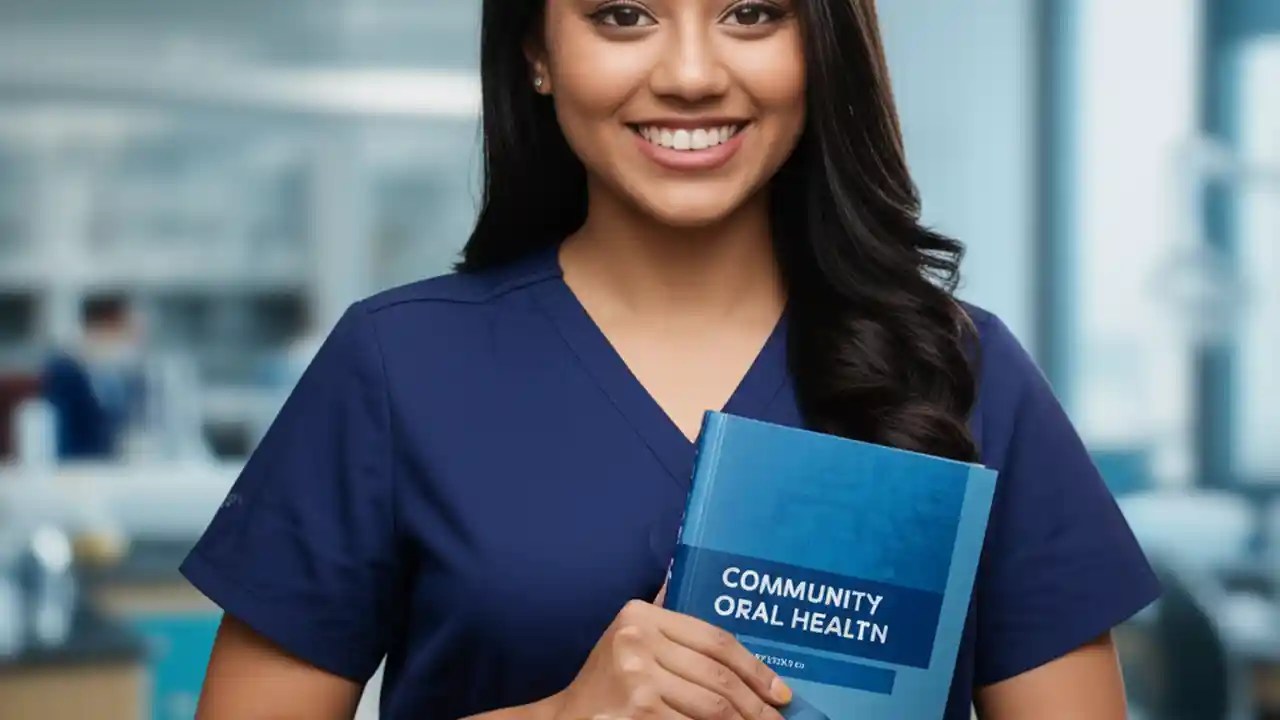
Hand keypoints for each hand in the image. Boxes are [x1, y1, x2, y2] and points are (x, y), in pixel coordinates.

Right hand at [550, 586, 792, 719]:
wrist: (565, 718)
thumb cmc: (607, 681)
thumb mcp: (629, 638)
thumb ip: (664, 615)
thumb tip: (686, 573)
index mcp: (641, 616)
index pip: (715, 639)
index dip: (756, 668)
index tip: (780, 692)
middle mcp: (637, 641)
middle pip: (718, 676)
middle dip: (756, 704)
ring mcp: (637, 681)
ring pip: (712, 709)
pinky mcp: (639, 715)